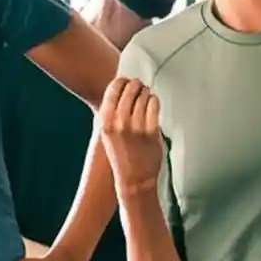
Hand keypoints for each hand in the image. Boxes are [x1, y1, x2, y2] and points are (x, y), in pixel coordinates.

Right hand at [99, 78, 161, 194]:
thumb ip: (112, 113)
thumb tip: (121, 90)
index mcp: (105, 122)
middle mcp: (119, 123)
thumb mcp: (108, 134)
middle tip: (139, 87)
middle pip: (130, 90)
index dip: (121, 82)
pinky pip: (154, 106)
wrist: (134, 178)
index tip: (125, 81)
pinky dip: (154, 102)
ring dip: (146, 93)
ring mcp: (136, 128)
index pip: (113, 90)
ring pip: (143, 96)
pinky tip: (153, 104)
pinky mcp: (151, 132)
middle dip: (136, 85)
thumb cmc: (122, 155)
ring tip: (146, 96)